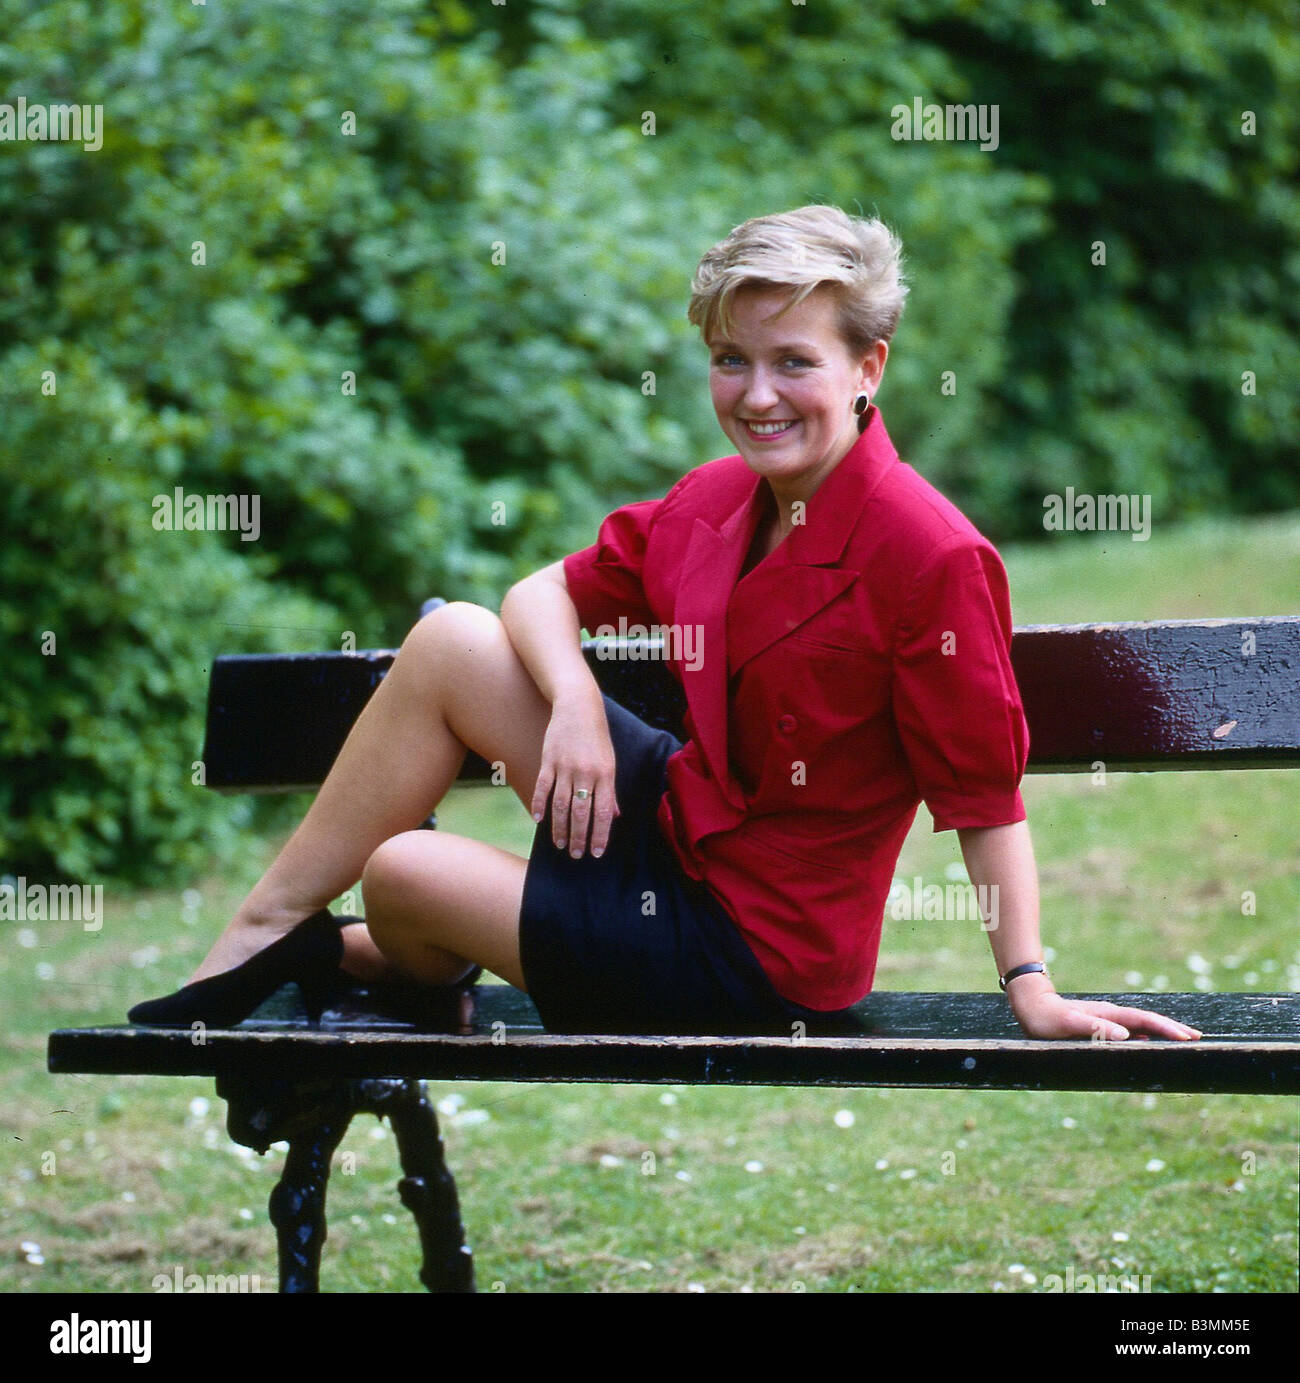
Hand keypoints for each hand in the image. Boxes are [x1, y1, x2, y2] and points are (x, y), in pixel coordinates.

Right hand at [529, 689, 619, 858]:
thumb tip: (615, 816)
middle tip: (576, 855)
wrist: (579, 706)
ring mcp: (566, 767)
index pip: (603, 812)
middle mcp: (586, 773)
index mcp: (605, 775)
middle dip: (579, 837)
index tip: (596, 852)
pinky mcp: (549, 760)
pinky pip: (543, 787)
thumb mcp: (610, 762)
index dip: (600, 835)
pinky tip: (538, 820)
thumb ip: (610, 791)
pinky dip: (540, 805)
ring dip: (559, 827)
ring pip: (561, 804)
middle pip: (581, 812)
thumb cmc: (597, 737)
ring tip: (559, 844)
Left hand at [1008, 985, 1201, 1041]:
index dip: (1165, 1028)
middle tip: (1197, 1038)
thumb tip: (1123, 1033)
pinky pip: (1129, 1028)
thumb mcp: (1067, 1023)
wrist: (1029, 1003)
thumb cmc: (1045, 1018)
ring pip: (1140, 1024)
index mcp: (1106, 1014)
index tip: (1186, 1037)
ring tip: (1182, 1039)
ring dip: (1161, 1031)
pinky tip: (1150, 1041)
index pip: (1143, 1020)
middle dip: (1172, 1028)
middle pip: (1147, 1020)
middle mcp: (1110, 1014)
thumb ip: (1093, 1027)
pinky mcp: (1099, 1023)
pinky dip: (1145, 1033)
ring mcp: (1106, 1019)